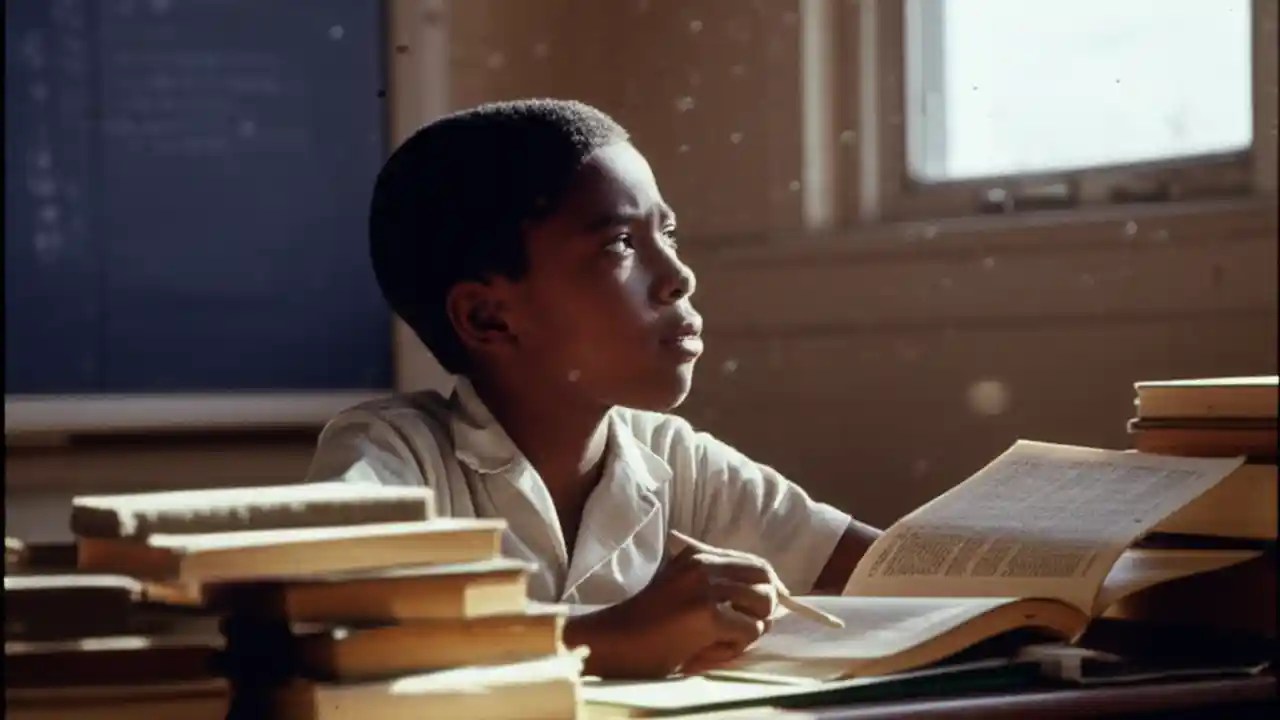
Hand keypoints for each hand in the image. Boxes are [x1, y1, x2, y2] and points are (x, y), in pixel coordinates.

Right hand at [565, 544, 779, 677]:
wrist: (616, 641)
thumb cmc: (648, 624)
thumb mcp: (682, 589)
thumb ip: (717, 585)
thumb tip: (769, 594)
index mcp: (698, 554)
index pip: (755, 563)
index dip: (768, 587)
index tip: (762, 610)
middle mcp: (705, 563)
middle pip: (767, 579)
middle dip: (763, 609)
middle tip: (741, 629)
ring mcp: (707, 586)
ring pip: (764, 605)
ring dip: (749, 629)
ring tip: (721, 640)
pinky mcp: (709, 613)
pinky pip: (750, 630)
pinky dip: (736, 646)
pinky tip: (708, 649)